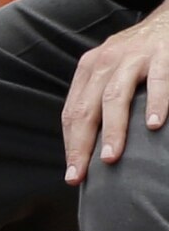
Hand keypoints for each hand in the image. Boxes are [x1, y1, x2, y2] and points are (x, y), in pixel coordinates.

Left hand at [62, 4, 168, 184]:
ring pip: (114, 97)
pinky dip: (156, 103)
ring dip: (112, 130)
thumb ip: (102, 99)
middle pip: (85, 109)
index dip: (70, 144)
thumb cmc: (142, 55)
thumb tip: (93, 144)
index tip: (72, 176)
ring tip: (111, 158)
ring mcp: (132, 57)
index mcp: (89, 70)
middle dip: (81, 144)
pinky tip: (155, 126)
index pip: (72, 113)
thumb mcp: (114, 71)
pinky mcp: (162, 54)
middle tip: (80, 176)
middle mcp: (104, 62)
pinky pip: (158, 81)